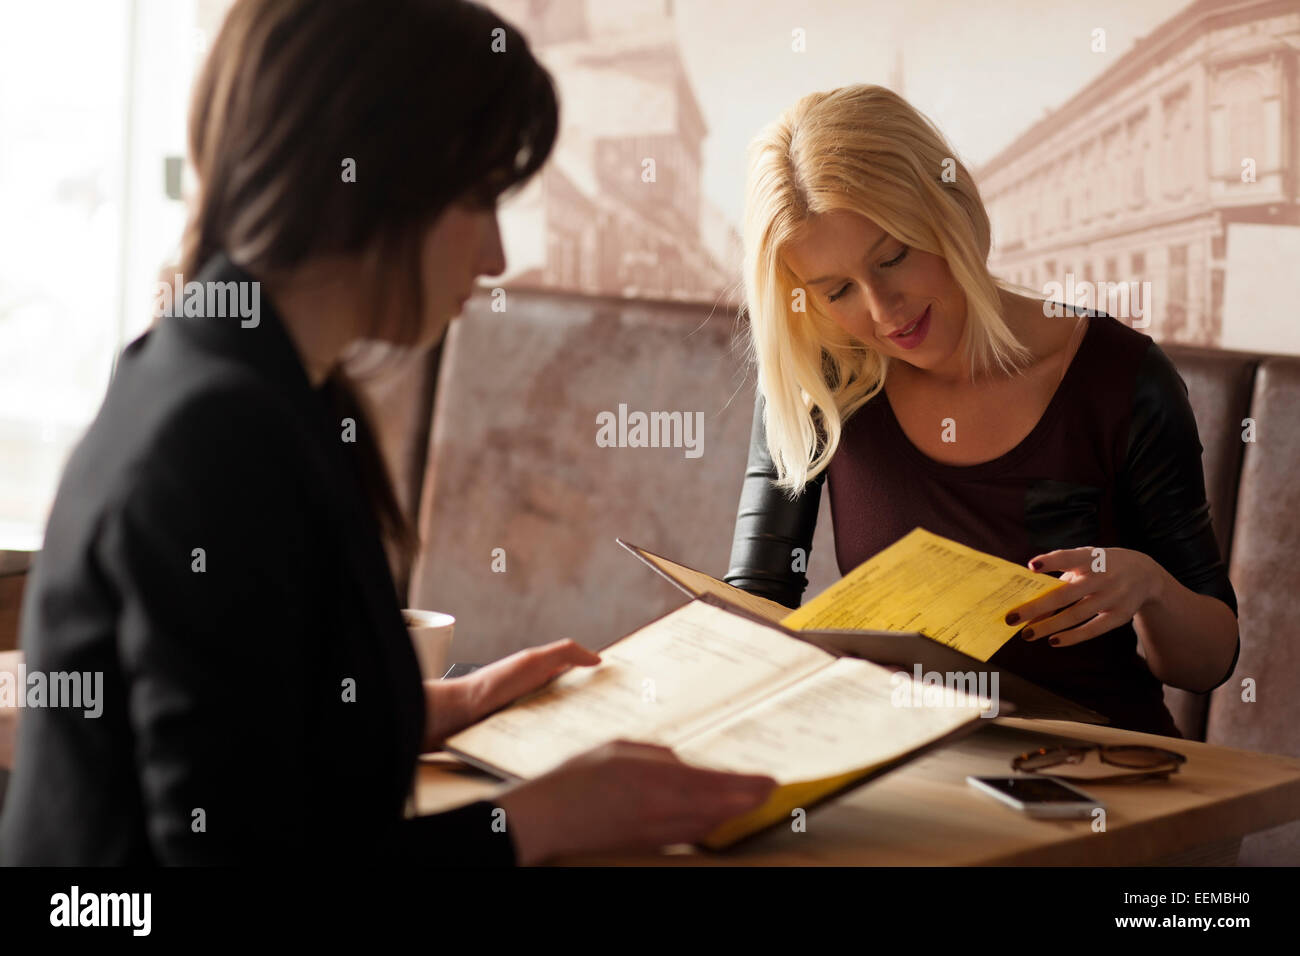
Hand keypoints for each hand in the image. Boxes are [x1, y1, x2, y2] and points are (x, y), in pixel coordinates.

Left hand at [423, 639, 599, 750]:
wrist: (457, 717)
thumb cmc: (491, 685)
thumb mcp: (532, 661)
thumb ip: (565, 653)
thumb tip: (597, 657)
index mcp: (545, 675)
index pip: (581, 678)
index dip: (601, 683)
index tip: (623, 690)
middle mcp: (540, 697)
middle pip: (577, 706)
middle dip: (595, 713)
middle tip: (616, 723)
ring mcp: (531, 720)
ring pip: (565, 727)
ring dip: (576, 733)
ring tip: (595, 741)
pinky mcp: (523, 741)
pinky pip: (548, 745)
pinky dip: (558, 748)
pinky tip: (568, 754)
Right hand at [495, 739, 777, 864]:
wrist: (548, 819)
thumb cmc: (577, 778)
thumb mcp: (620, 749)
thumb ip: (657, 753)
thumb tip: (683, 762)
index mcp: (658, 781)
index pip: (719, 785)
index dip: (751, 785)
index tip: (772, 781)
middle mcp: (663, 811)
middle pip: (722, 810)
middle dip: (750, 801)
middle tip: (770, 791)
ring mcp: (656, 834)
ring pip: (708, 826)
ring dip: (732, 815)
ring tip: (749, 802)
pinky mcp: (647, 847)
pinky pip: (689, 836)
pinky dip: (708, 826)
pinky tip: (714, 818)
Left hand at [1004, 546, 1166, 647]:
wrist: (1144, 574)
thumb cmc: (1100, 566)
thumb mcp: (1085, 561)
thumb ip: (1060, 575)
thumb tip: (1031, 600)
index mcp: (1090, 558)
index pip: (1069, 557)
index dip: (1051, 561)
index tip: (1032, 566)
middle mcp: (1103, 576)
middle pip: (1066, 594)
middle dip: (1037, 607)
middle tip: (1012, 617)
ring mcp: (1113, 596)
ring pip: (1076, 614)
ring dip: (1049, 626)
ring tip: (1027, 634)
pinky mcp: (1120, 615)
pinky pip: (1093, 629)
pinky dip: (1072, 637)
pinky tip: (1053, 641)